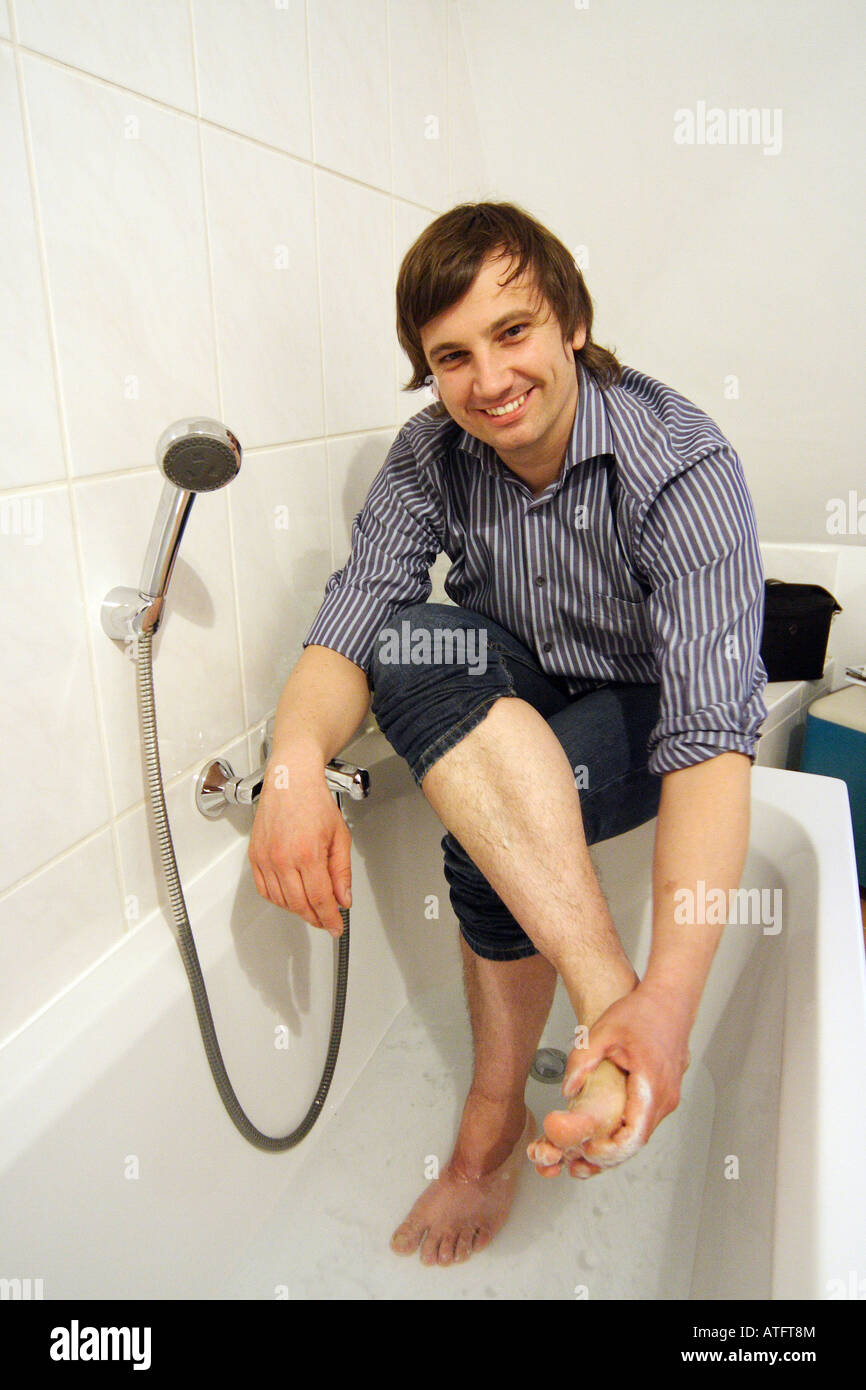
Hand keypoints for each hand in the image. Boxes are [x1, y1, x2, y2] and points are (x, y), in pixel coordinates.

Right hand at [248, 757, 352, 937]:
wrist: (290, 781)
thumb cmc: (314, 802)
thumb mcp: (340, 837)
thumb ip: (341, 872)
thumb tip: (343, 899)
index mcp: (308, 853)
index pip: (320, 899)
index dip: (330, 918)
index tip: (336, 927)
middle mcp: (283, 858)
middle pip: (299, 905)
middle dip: (316, 918)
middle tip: (327, 920)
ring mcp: (266, 858)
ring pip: (281, 901)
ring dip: (298, 910)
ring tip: (312, 907)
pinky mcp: (254, 856)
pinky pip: (264, 889)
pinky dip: (278, 899)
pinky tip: (291, 897)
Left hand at [547, 981, 691, 1175]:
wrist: (670, 999)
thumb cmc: (642, 1012)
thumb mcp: (603, 1031)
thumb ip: (583, 1060)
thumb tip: (568, 1089)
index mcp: (651, 1085)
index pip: (633, 1136)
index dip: (609, 1150)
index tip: (586, 1150)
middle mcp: (665, 1097)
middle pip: (637, 1142)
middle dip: (608, 1155)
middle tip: (578, 1159)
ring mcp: (668, 1098)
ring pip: (641, 1134)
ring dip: (616, 1145)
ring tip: (585, 1150)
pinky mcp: (665, 1094)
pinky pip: (645, 1121)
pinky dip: (625, 1132)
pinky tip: (604, 1132)